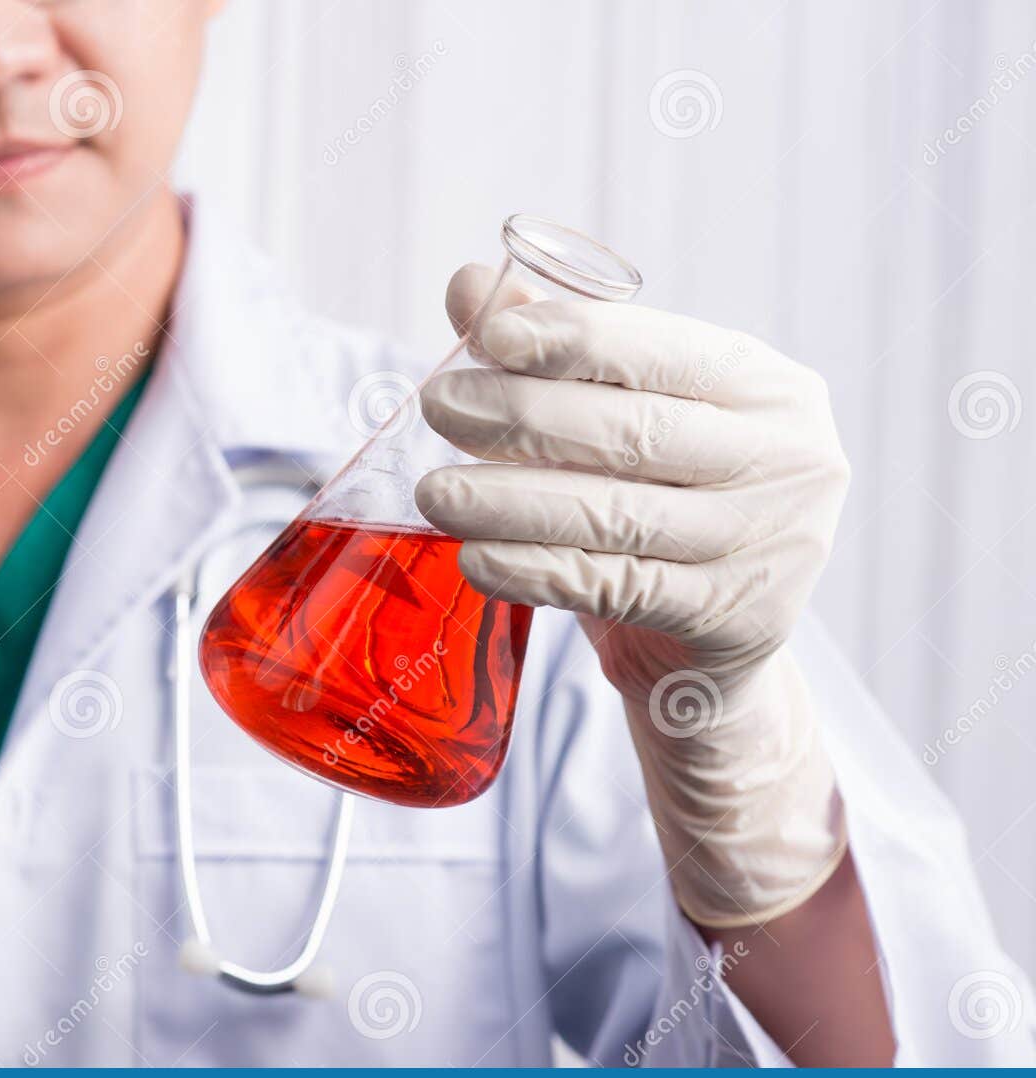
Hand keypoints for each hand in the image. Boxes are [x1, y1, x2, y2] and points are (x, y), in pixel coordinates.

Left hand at [416, 266, 850, 925]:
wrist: (711, 647)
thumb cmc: (660, 505)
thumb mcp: (625, 422)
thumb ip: (555, 351)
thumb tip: (469, 285)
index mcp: (768, 388)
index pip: (661, 352)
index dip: (572, 340)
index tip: (489, 336)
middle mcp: (788, 460)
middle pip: (633, 431)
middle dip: (521, 416)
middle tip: (438, 406)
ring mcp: (771, 544)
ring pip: (615, 514)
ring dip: (510, 501)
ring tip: (434, 493)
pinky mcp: (736, 621)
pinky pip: (613, 588)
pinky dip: (534, 571)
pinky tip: (475, 558)